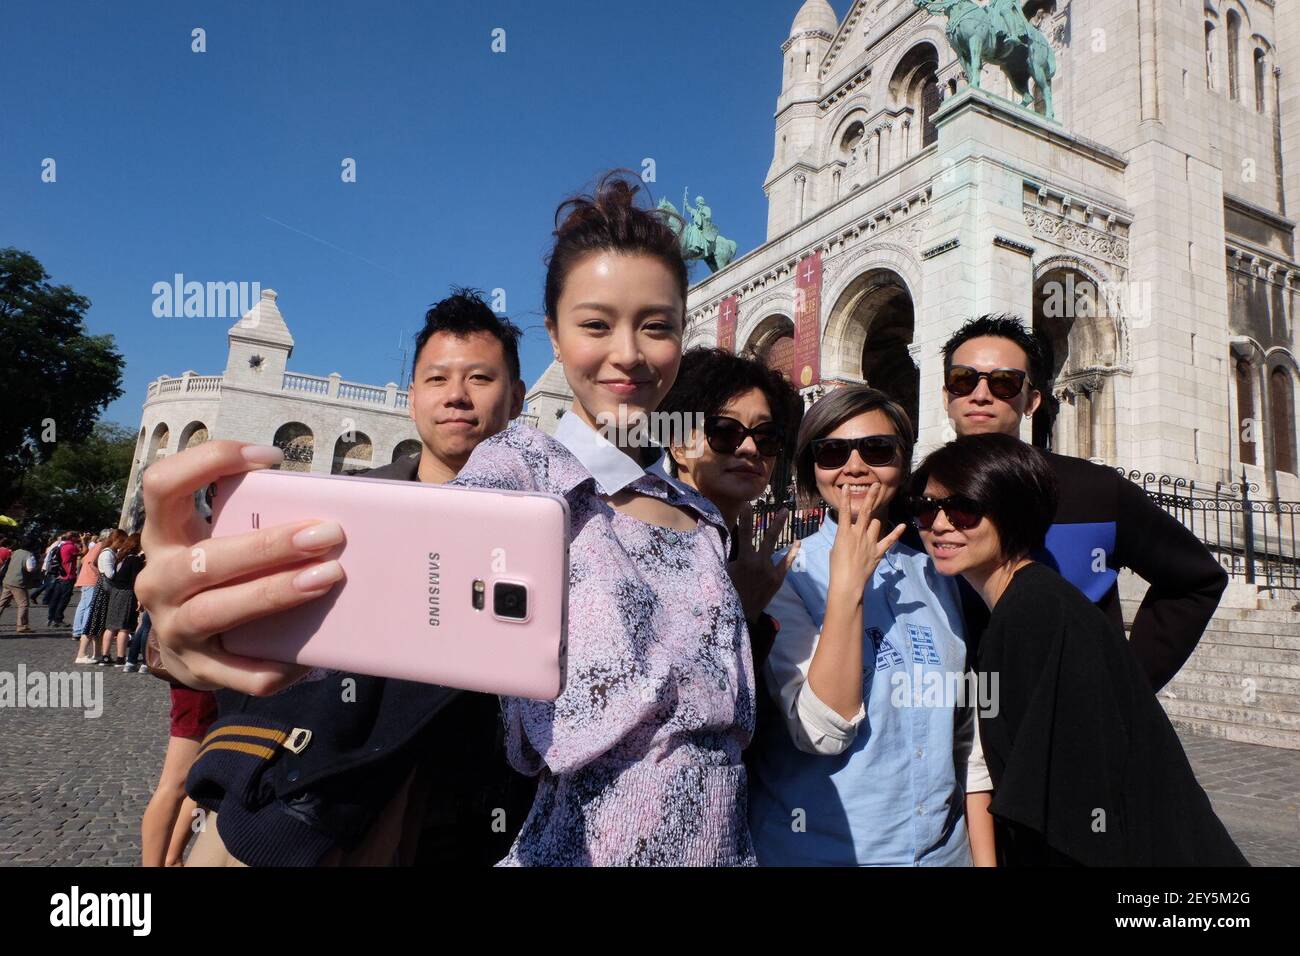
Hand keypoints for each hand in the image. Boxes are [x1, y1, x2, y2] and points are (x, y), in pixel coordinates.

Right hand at [135, 440, 346, 694]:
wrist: (189, 649)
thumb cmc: (221, 576)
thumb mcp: (219, 540)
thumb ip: (252, 518)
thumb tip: (333, 499)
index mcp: (164, 536)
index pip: (162, 484)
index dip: (208, 462)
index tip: (270, 457)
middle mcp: (159, 581)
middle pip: (206, 560)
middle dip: (269, 545)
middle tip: (327, 534)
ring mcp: (174, 629)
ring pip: (218, 611)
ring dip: (275, 593)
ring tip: (327, 577)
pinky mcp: (198, 670)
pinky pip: (241, 671)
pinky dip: (279, 662)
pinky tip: (314, 653)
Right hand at [727, 504, 799, 622]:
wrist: (741, 615)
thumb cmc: (728, 592)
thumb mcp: (723, 572)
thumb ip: (726, 555)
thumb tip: (724, 538)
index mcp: (744, 559)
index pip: (744, 533)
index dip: (745, 518)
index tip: (748, 504)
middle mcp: (759, 562)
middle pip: (767, 537)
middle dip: (774, 522)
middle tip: (783, 509)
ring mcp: (770, 571)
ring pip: (775, 547)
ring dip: (779, 530)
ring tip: (785, 515)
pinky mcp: (776, 579)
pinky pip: (785, 563)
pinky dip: (791, 553)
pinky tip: (797, 543)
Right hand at [827, 484, 906, 599]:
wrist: (847, 583)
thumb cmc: (836, 568)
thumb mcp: (834, 552)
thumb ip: (840, 543)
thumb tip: (843, 542)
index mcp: (844, 533)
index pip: (844, 511)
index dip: (845, 498)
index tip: (847, 486)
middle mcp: (858, 534)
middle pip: (866, 511)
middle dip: (870, 497)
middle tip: (876, 485)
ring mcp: (869, 542)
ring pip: (876, 523)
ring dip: (874, 521)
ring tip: (871, 522)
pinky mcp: (878, 551)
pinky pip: (889, 540)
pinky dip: (896, 533)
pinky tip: (903, 526)